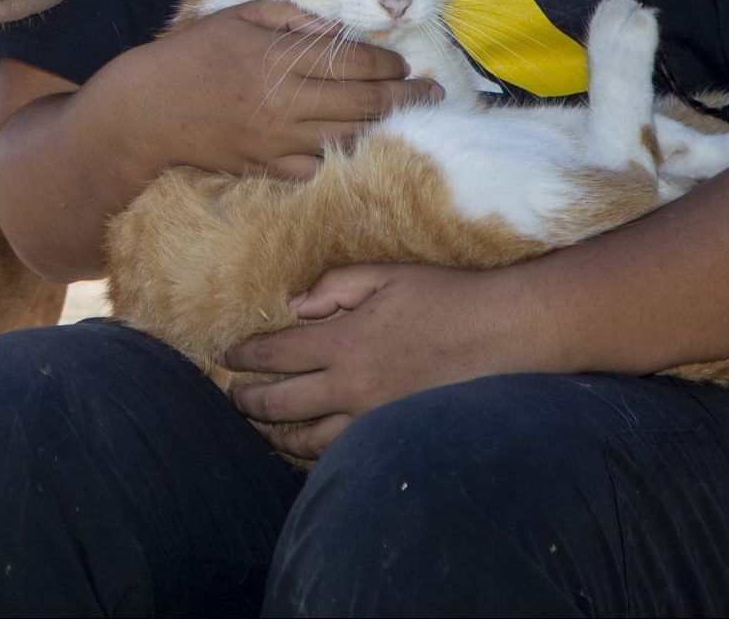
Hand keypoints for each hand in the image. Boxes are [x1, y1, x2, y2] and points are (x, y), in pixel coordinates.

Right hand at [132, 0, 442, 179]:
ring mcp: (278, 138)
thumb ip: (288, 17)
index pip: (352, 61)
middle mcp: (285, 99)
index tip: (404, 61)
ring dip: (386, 129)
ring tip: (412, 120)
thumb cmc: (190, 56)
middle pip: (363, 101)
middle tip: (432, 92)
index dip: (387, 61)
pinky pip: (319, 169)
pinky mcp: (267, 166)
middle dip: (406, 95)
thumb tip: (333, 27)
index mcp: (278, 57)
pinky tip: (367, 152)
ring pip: (349, 137)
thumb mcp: (236, 19)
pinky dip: (347, 161)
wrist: (147, 111)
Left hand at [221, 262, 530, 462]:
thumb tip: (295, 307)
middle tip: (229, 395)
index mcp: (345, 342)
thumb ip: (334, 286)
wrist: (504, 334)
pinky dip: (313, 451)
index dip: (242, 356)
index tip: (224, 355)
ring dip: (273, 434)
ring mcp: (373, 418)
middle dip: (245, 401)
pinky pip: (341, 452)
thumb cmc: (446, 297)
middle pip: (278, 405)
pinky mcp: (393, 435)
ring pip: (306, 440)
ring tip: (258, 426)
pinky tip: (305, 443)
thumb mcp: (386, 275)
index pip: (274, 355)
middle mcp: (352, 386)